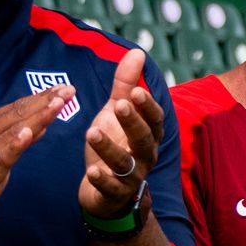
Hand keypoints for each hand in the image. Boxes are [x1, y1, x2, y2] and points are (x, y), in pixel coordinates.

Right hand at [0, 83, 73, 237]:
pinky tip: (27, 134)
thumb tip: (40, 125)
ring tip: (57, 104)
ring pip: (14, 131)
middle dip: (46, 101)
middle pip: (19, 114)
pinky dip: (14, 145)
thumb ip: (16, 138)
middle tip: (69, 89)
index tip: (65, 88)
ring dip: (37, 116)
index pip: (19, 107)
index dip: (42, 97)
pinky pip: (2, 158)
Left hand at [76, 49, 163, 221]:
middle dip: (134, 122)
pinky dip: (102, 180)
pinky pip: (111, 188)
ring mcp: (130, 177)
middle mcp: (144, 156)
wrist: (104, 190)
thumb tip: (137, 52)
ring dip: (109, 148)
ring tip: (92, 132)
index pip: (154, 119)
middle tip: (121, 104)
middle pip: (144, 139)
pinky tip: (91, 171)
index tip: (137, 91)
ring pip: (125, 163)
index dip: (148, 106)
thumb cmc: (115, 144)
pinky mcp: (114, 194)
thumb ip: (125, 85)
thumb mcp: (116, 112)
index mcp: (148, 135)